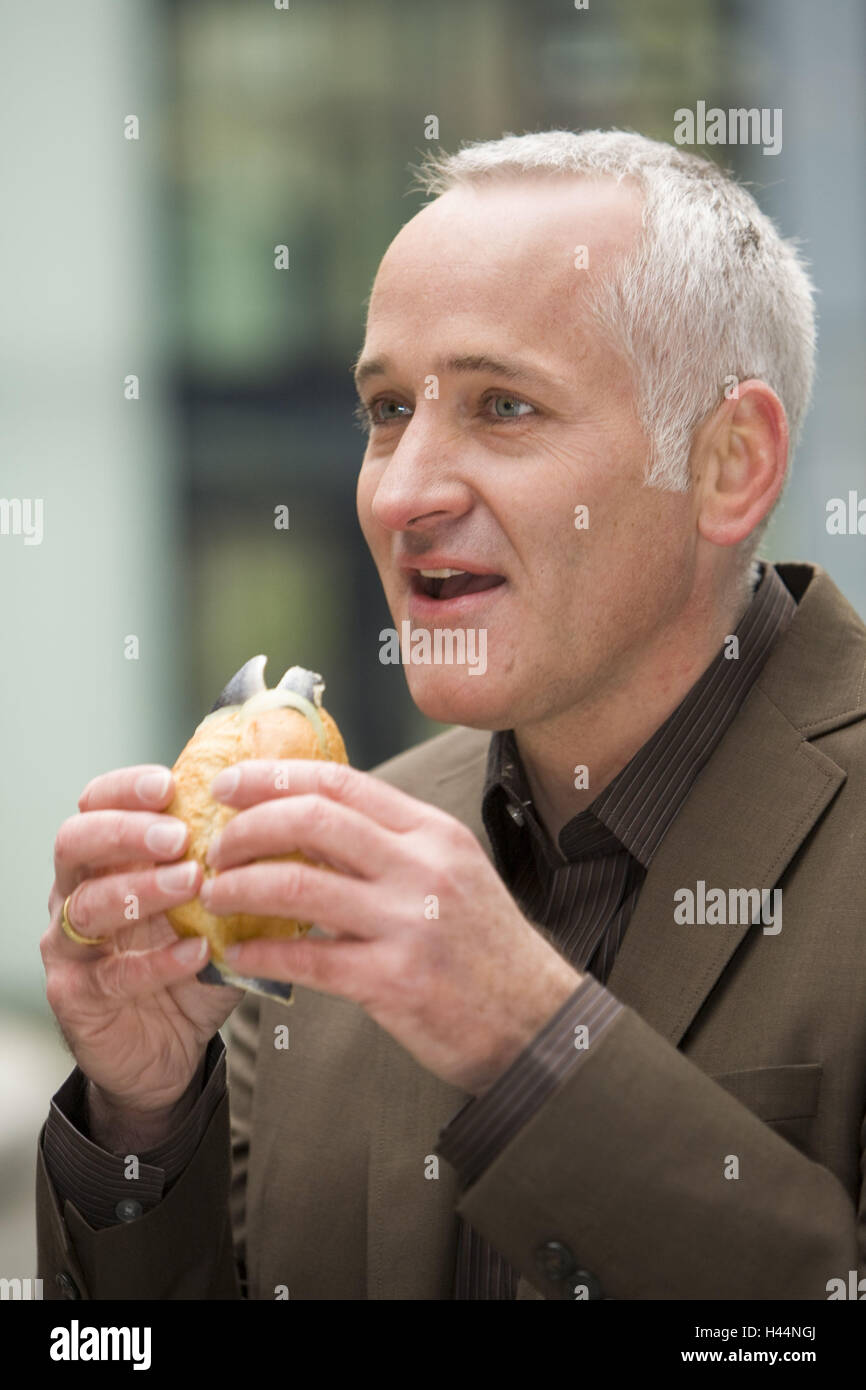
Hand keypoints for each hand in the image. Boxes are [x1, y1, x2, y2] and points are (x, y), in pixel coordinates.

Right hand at [42, 765, 243, 1138]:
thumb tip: (293, 819)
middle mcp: (76, 893)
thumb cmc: (192, 961)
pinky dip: (157, 961)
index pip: (96, 804)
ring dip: (143, 888)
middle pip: (75, 842)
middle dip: (125, 831)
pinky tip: (196, 951)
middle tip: (177, 835)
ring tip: (192, 882)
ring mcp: (70, 947)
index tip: (169, 783)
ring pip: (87, 904)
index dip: (125, 789)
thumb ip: (235, 866)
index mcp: (106, 859)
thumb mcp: (216, 905)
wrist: (169, 1047)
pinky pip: (112, 974)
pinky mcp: (78, 997)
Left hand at [200, 760, 581, 1093]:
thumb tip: (304, 823)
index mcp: (432, 832)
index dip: (273, 777)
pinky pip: (308, 957)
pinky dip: (262, 951)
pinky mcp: (395, 979)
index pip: (341, 782)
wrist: (536, 1023)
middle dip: (248, 827)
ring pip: (298, 883)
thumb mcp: (450, 874)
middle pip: (313, 819)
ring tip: (215, 896)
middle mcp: (423, 866)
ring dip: (241, 887)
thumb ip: (387, 845)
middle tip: (214, 846)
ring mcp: (410, 922)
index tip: (228, 785)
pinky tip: (239, 953)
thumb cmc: (483, 949)